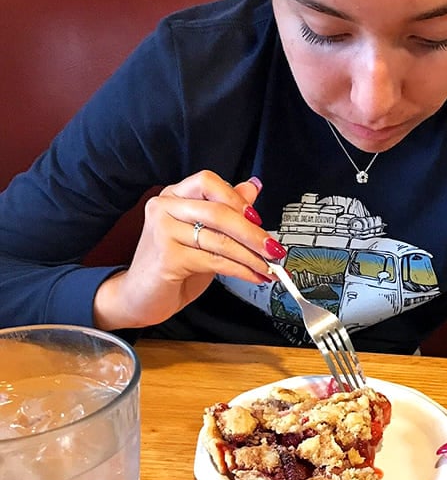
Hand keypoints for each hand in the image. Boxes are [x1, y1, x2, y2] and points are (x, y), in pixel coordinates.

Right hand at [93, 171, 284, 329]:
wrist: (140, 297)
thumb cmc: (171, 264)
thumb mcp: (204, 234)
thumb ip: (226, 211)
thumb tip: (252, 188)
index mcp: (174, 195)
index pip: (209, 182)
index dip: (237, 199)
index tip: (258, 219)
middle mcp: (164, 208)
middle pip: (219, 212)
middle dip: (253, 234)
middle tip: (274, 249)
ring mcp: (163, 231)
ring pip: (220, 240)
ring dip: (252, 257)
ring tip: (269, 268)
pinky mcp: (167, 257)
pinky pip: (215, 260)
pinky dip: (241, 270)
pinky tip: (253, 276)